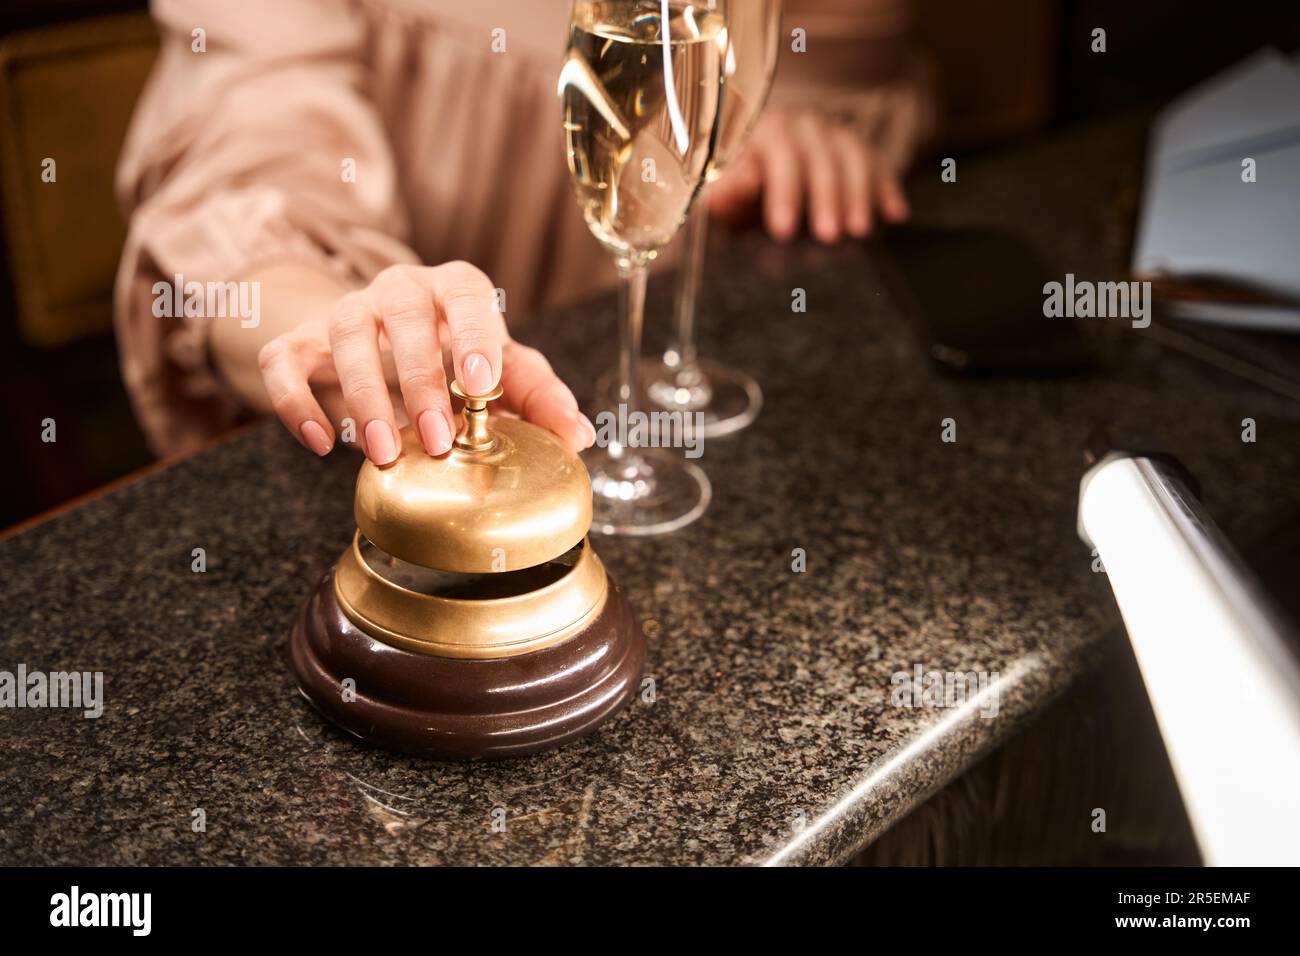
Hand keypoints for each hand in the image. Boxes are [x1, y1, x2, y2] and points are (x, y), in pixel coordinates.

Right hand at [256, 261, 595, 463]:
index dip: (473, 334)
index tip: (479, 384)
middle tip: (434, 440)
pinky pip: (285, 359)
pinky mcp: (303, 339)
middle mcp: (398, 289)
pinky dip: (296, 401)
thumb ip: (540, 398)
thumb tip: (578, 436)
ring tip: (383, 450)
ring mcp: (346, 310)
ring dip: (362, 394)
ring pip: (344, 333)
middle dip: (418, 380)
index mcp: (455, 288)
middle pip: (402, 314)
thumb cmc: (460, 357)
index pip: (466, 293)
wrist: (388, 344)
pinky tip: (321, 443)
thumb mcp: (505, 373)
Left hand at [707, 108, 909, 242]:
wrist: (759, 179)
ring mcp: (836, 134)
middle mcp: (806, 125)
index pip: (781, 155)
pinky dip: (887, 189)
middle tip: (829, 236)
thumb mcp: (725, 193)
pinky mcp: (859, 151)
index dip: (785, 193)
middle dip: (827, 198)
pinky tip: (895, 215)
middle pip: (822, 158)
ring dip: (860, 195)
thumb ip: (728, 189)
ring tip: (860, 231)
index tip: (784, 230)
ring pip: (854, 158)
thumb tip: (740, 182)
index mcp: (768, 131)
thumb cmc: (739, 192)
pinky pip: (878, 165)